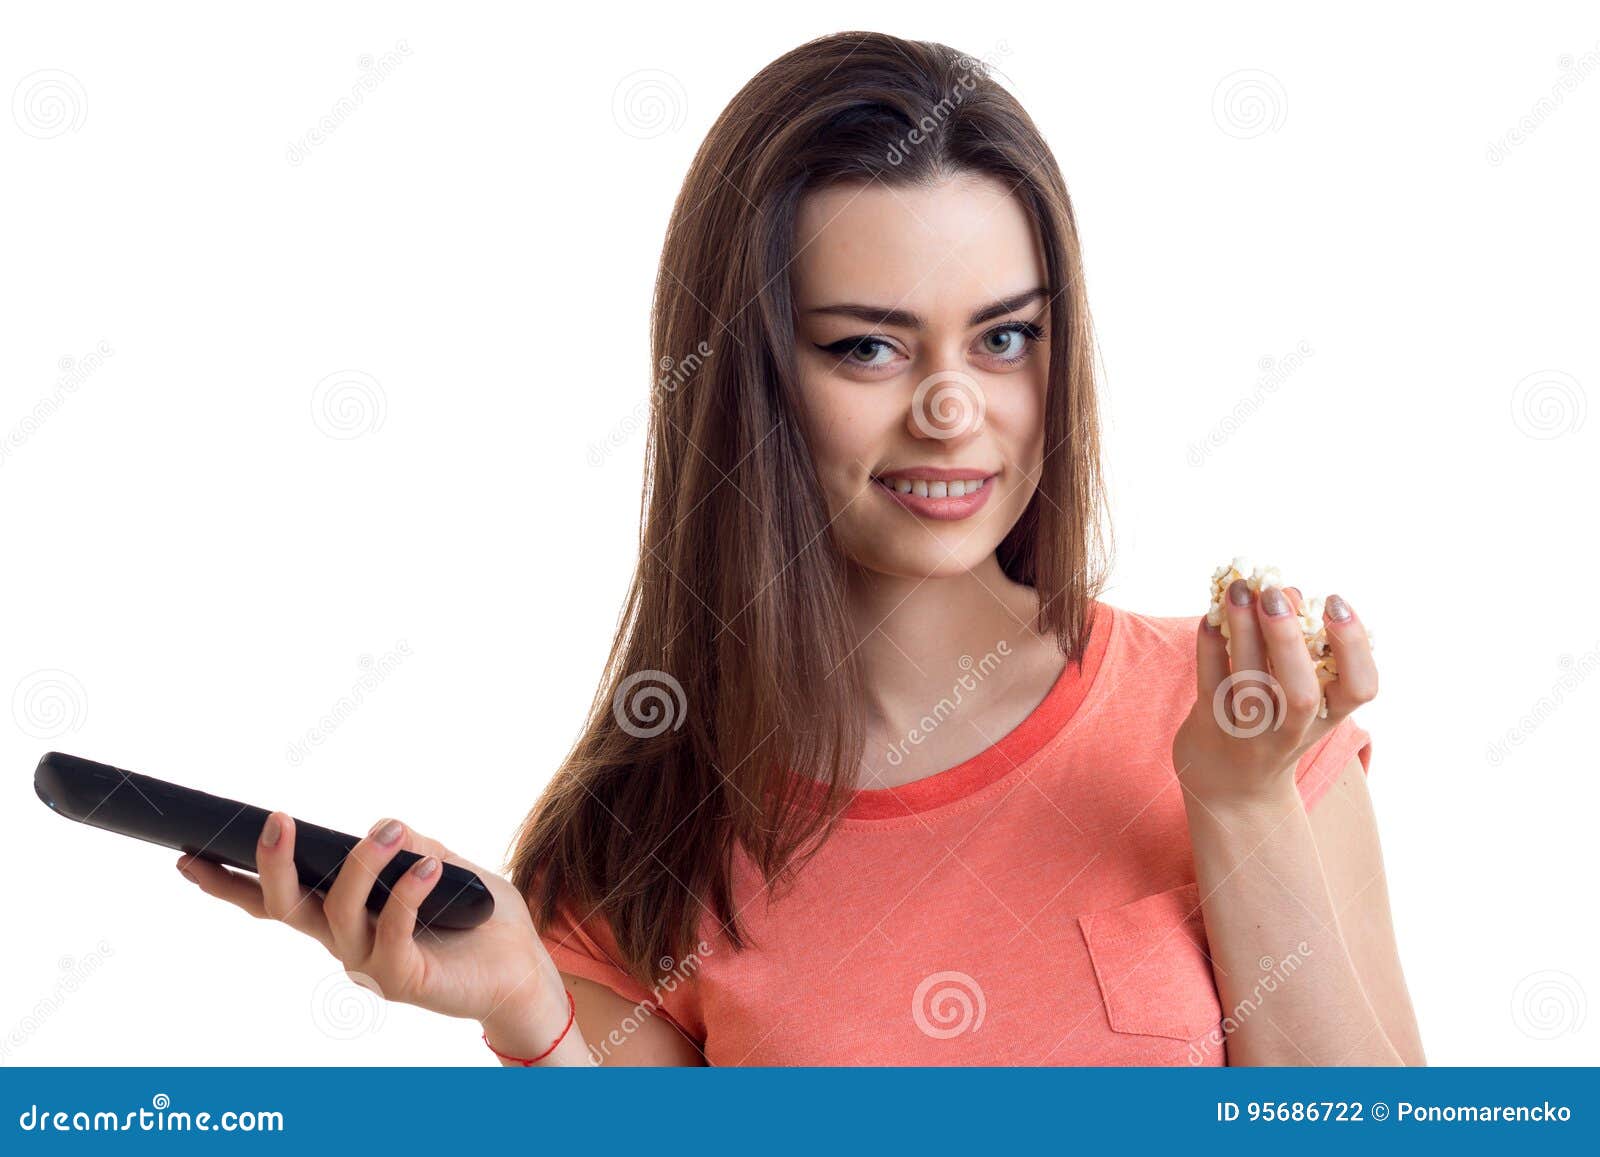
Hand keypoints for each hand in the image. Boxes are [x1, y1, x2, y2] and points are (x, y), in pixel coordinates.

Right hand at [178, 812, 567, 1036]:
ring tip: (390, 831)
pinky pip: (392, 930)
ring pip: (338, 912)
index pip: (273, 899)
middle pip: (284, 907)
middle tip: (276, 820)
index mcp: (342, 914)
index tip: (187, 854)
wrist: (522, 968)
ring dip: (362, 863)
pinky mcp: (402, 979)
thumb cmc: (476, 915)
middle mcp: (344, 941)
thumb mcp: (440, 863)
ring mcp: (369, 963)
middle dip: (271, 863)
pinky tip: (428, 866)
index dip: (228, 882)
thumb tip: (381, 828)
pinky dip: (407, 892)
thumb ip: (407, 848)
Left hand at [1172, 581, 1377, 804]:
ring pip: (1249, 684)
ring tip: (1239, 589)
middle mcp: (1291, 731)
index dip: (1353, 644)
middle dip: (1288, 640)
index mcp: (1328, 716)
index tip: (1334, 600)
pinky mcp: (1210, 730)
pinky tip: (1210, 618)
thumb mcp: (1301, 697)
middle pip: (1300, 692)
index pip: (1360, 688)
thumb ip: (1299, 650)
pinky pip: (1210, 684)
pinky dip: (1209, 647)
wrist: (1231, 790)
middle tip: (1276, 593)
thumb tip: (1287, 592)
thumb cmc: (1273, 725)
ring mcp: (1249, 735)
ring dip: (1244, 631)